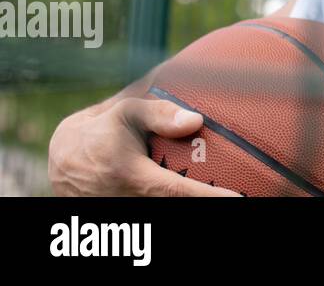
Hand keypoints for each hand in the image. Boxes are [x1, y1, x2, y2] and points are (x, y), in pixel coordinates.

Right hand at [48, 97, 240, 195]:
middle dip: (208, 201)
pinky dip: (182, 200)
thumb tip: (196, 121)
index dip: (209, 198)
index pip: (177, 193)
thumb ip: (159, 115)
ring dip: (197, 200)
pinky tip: (207, 192)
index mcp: (132, 178)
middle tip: (248, 194)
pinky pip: (157, 206)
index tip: (238, 198)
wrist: (65, 159)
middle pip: (178, 206)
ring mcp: (127, 212)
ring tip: (231, 194)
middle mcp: (130, 201)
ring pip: (167, 209)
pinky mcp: (126, 219)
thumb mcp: (125, 114)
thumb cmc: (102, 130)